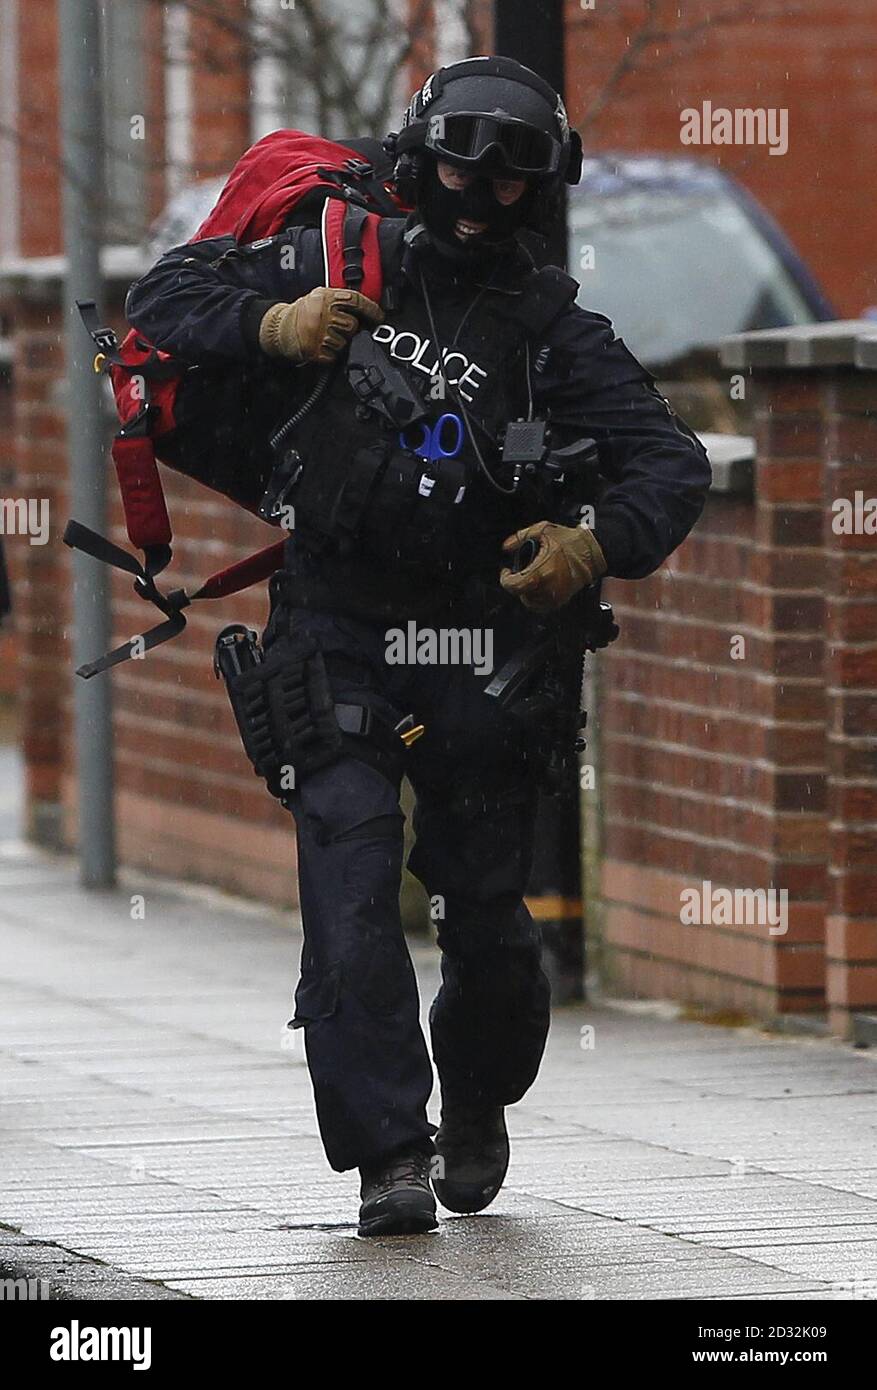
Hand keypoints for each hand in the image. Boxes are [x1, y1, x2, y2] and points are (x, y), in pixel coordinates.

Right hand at [258, 288, 383, 364]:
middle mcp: (323, 313)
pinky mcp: (314, 350)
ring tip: (325, 337)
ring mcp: (318, 332)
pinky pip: (334, 356)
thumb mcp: (319, 298)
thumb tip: (365, 311)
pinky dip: (330, 354)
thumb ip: (340, 301)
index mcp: (325, 297)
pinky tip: (320, 346)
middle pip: (352, 325)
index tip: (378, 317)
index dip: (371, 309)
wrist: (277, 327)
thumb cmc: (301, 313)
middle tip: (339, 330)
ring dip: (339, 343)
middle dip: (350, 330)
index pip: (355, 300)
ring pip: (344, 343)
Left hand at [500, 520, 607, 611]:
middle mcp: (548, 587)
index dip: (505, 579)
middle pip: (521, 594)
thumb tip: (506, 547)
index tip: (506, 572)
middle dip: (517, 584)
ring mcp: (556, 596)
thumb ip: (520, 537)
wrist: (593, 551)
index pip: (515, 586)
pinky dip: (537, 598)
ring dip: (526, 591)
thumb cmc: (571, 540)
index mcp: (542, 571)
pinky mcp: (562, 600)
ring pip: (531, 601)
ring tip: (530, 578)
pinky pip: (542, 605)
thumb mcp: (543, 530)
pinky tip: (539, 585)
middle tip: (519, 573)